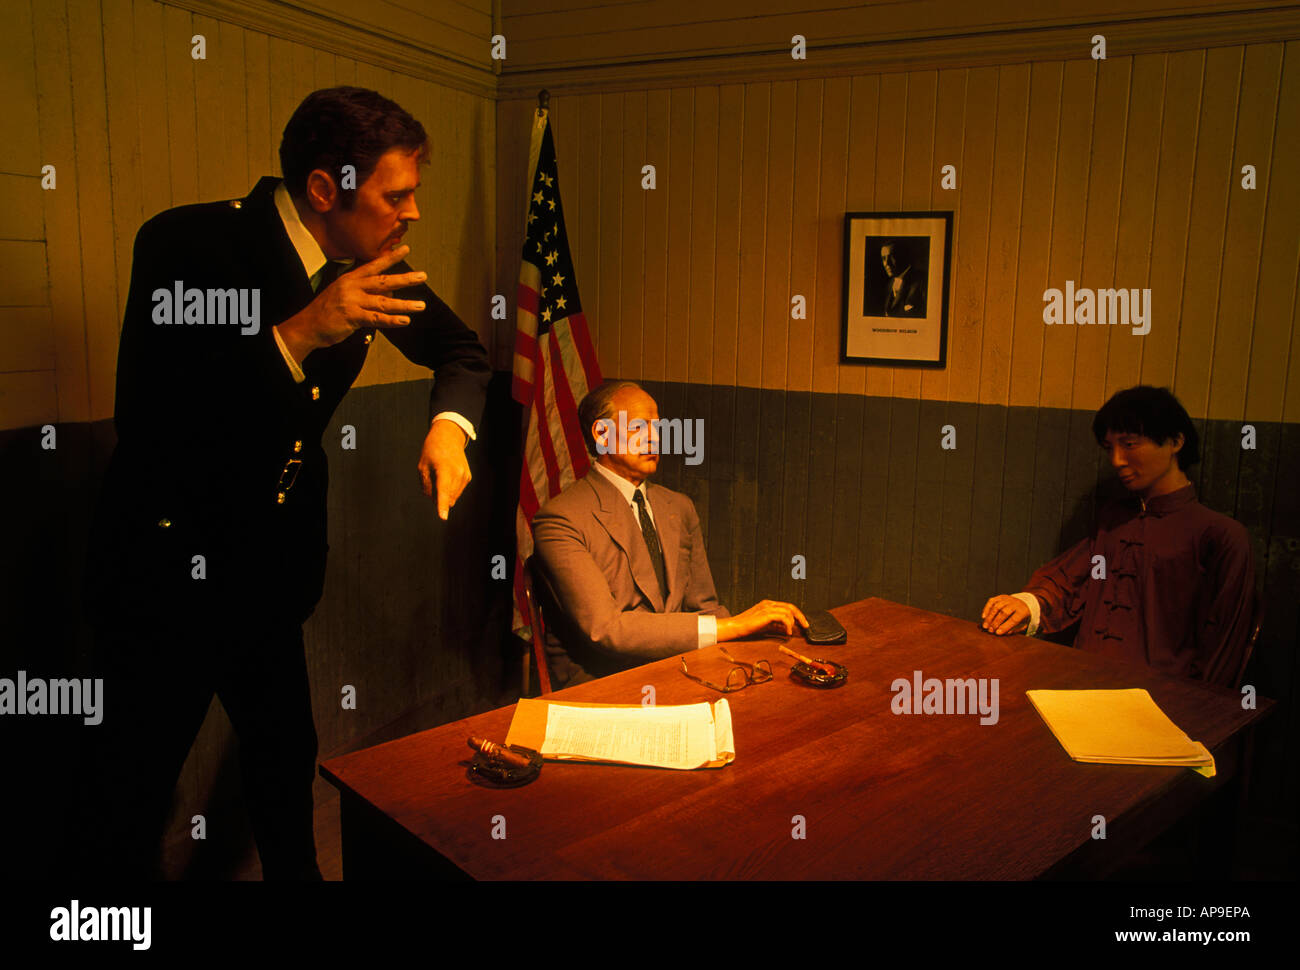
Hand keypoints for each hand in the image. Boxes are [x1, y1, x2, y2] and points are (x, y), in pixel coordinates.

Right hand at [276, 244, 428, 361]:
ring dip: (404, 305)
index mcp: (350, 278)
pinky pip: (376, 319)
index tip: (406, 249)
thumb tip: (390, 294)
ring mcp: (352, 301)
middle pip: (383, 281)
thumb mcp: (344, 294)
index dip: (391, 258)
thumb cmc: (328, 310)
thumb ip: (366, 292)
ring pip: (383, 302)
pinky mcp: (351, 317)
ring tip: (420, 305)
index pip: (374, 265)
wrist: (308, 325)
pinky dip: (391, 320)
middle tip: (422, 276)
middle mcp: (352, 287)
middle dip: (405, 279)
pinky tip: (405, 321)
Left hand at [418, 419, 470, 519]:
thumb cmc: (432, 450)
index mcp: (444, 469)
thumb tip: (434, 500)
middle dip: (437, 497)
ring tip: (440, 475)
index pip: (442, 491)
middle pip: (446, 497)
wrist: (449, 437)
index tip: (443, 517)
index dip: (441, 505)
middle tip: (432, 480)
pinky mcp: (468, 477)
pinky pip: (457, 492)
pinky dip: (450, 489)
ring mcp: (464, 476)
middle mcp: (457, 473)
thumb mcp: (422, 466)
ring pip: (452, 497)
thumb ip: (426, 485)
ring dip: (444, 494)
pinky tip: (447, 475)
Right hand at [717, 600, 808, 640]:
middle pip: (790, 607)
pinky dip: (788, 625)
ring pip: (788, 612)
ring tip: (789, 632)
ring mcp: (767, 607)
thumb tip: (786, 629)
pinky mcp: (766, 614)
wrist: (736, 627)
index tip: (803, 623)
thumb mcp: (765, 625)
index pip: (787, 606)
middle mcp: (768, 604)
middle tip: (805, 626)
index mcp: (768, 604)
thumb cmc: (748, 627)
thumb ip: (776, 625)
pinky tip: (787, 632)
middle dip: (800, 617)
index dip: (797, 614)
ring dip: (792, 623)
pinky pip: (783, 617)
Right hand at [981, 595, 1030, 634]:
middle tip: (990, 630)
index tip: (997, 633)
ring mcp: (1008, 599)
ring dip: (989, 617)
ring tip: (985, 626)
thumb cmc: (1022, 618)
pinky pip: (992, 601)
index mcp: (1023, 611)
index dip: (1005, 626)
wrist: (1024, 604)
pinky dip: (986, 609)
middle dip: (996, 622)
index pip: (1014, 619)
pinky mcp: (1001, 597)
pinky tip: (983, 617)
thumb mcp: (1022, 625)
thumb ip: (1013, 630)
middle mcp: (1015, 603)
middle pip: (1004, 612)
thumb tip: (1002, 632)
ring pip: (996, 606)